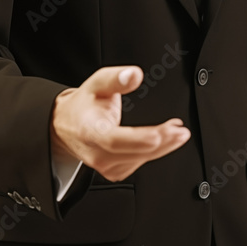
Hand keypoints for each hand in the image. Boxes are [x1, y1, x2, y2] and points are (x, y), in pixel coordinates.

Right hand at [50, 66, 189, 182]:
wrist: (66, 126)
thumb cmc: (83, 105)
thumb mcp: (96, 83)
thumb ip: (116, 78)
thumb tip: (134, 75)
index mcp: (89, 131)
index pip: (114, 140)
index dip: (137, 140)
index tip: (158, 135)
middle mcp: (96, 153)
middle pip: (132, 152)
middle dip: (160, 142)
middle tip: (180, 132)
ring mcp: (105, 165)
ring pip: (139, 160)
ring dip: (162, 147)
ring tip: (178, 132)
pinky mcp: (114, 170)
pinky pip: (138, 163)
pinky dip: (155, 152)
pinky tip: (165, 138)